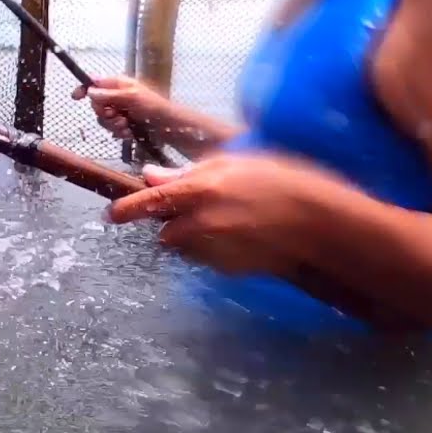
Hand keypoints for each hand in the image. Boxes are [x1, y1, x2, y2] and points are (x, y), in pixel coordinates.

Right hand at [70, 75, 174, 139]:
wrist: (169, 127)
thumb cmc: (154, 107)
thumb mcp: (131, 98)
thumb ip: (110, 95)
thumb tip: (90, 92)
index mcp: (118, 84)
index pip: (94, 82)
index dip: (84, 88)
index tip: (76, 98)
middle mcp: (116, 96)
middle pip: (96, 104)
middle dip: (105, 114)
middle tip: (117, 116)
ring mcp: (120, 110)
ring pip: (103, 119)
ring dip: (113, 125)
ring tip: (126, 126)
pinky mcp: (124, 124)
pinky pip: (112, 129)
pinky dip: (119, 132)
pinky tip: (129, 133)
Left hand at [104, 154, 339, 276]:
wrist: (320, 222)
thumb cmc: (280, 181)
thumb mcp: (234, 163)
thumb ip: (187, 172)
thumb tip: (150, 175)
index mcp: (202, 190)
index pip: (152, 202)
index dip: (127, 209)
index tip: (111, 214)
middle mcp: (203, 222)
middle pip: (165, 231)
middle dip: (171, 224)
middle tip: (196, 212)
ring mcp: (216, 249)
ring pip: (186, 248)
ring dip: (192, 238)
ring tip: (227, 223)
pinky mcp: (229, 268)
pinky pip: (209, 260)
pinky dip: (214, 251)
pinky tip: (241, 237)